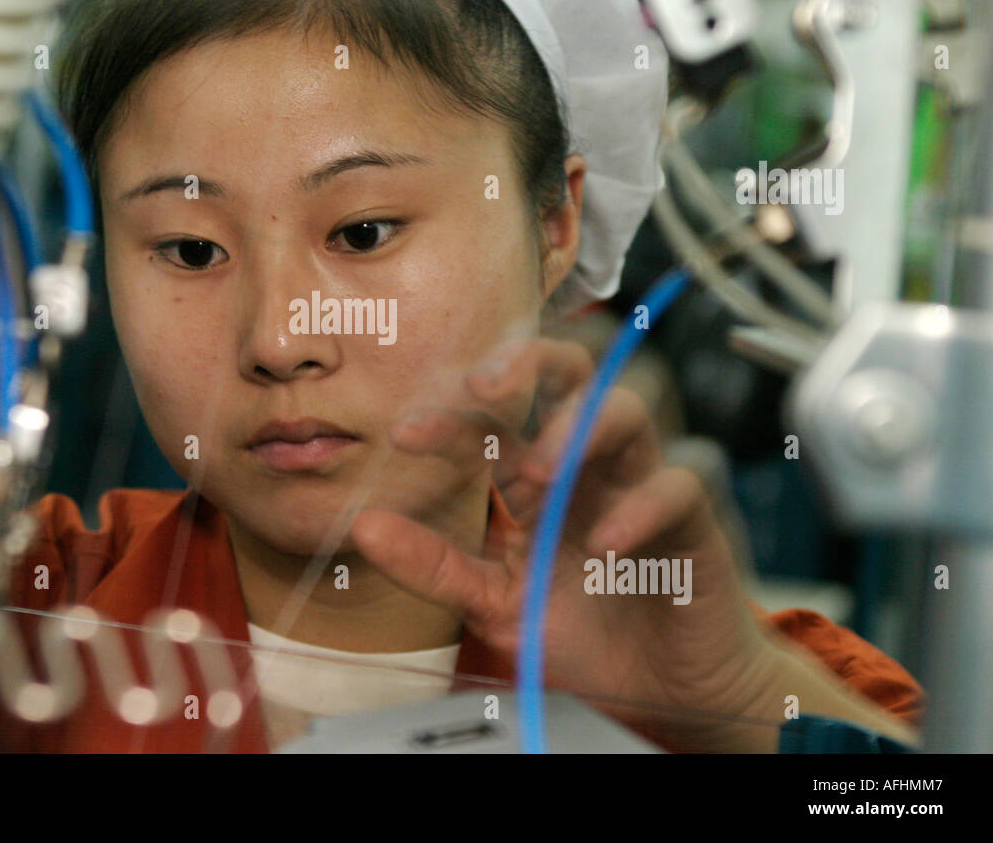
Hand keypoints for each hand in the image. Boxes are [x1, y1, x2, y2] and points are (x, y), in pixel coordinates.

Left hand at [349, 336, 780, 749]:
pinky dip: (640, 506)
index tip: (403, 433)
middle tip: (483, 386)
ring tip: (539, 474)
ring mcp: (640, 485)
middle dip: (527, 361)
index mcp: (536, 475)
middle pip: (568, 373)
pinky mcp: (691, 522)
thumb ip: (434, 566)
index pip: (493, 418)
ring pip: (625, 411)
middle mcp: (587, 465)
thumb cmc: (583, 634)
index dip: (450, 413)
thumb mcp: (494, 604)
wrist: (661, 692)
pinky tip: (604, 543)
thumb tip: (363, 527)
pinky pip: (676, 485)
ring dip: (578, 430)